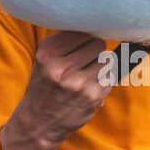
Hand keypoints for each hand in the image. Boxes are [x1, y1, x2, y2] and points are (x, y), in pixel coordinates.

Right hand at [0, 31, 110, 149]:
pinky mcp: (93, 97)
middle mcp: (61, 67)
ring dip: (100, 66)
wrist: (39, 123)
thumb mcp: (43, 60)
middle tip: (85, 61)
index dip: (84, 38)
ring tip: (87, 75)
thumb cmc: (44, 86)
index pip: (81, 32)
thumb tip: (93, 26)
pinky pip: (109, 78)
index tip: (81, 45)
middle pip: (97, 45)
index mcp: (47, 54)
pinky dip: (103, 81)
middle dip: (94, 51)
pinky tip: (90, 87)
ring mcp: (78, 83)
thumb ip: (64, 42)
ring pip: (106, 60)